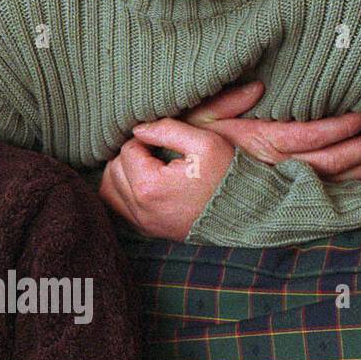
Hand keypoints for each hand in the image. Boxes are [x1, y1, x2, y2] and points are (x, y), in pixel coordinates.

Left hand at [100, 118, 234, 240]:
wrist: (250, 213)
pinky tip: (143, 183)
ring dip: (123, 173)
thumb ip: (167, 129)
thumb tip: (138, 129)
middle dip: (131, 156)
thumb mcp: (205, 142)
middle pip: (114, 169)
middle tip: (156, 152)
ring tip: (149, 165)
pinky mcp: (149, 231)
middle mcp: (141, 210)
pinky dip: (123, 192)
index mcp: (150, 187)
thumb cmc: (229, 175)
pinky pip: (118, 208)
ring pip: (110, 189)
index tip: (165, 143)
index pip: (127, 150)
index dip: (145, 140)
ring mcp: (144, 224)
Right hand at [184, 81, 360, 180]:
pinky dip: (350, 182)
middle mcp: (272, 167)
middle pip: (330, 162)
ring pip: (332, 179)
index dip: (339, 127)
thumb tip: (257, 88)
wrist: (173, 185)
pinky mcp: (279, 191)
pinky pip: (323, 190)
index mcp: (256, 143)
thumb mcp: (194, 117)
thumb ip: (224, 102)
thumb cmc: (183, 145)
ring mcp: (277, 182)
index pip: (307, 136)